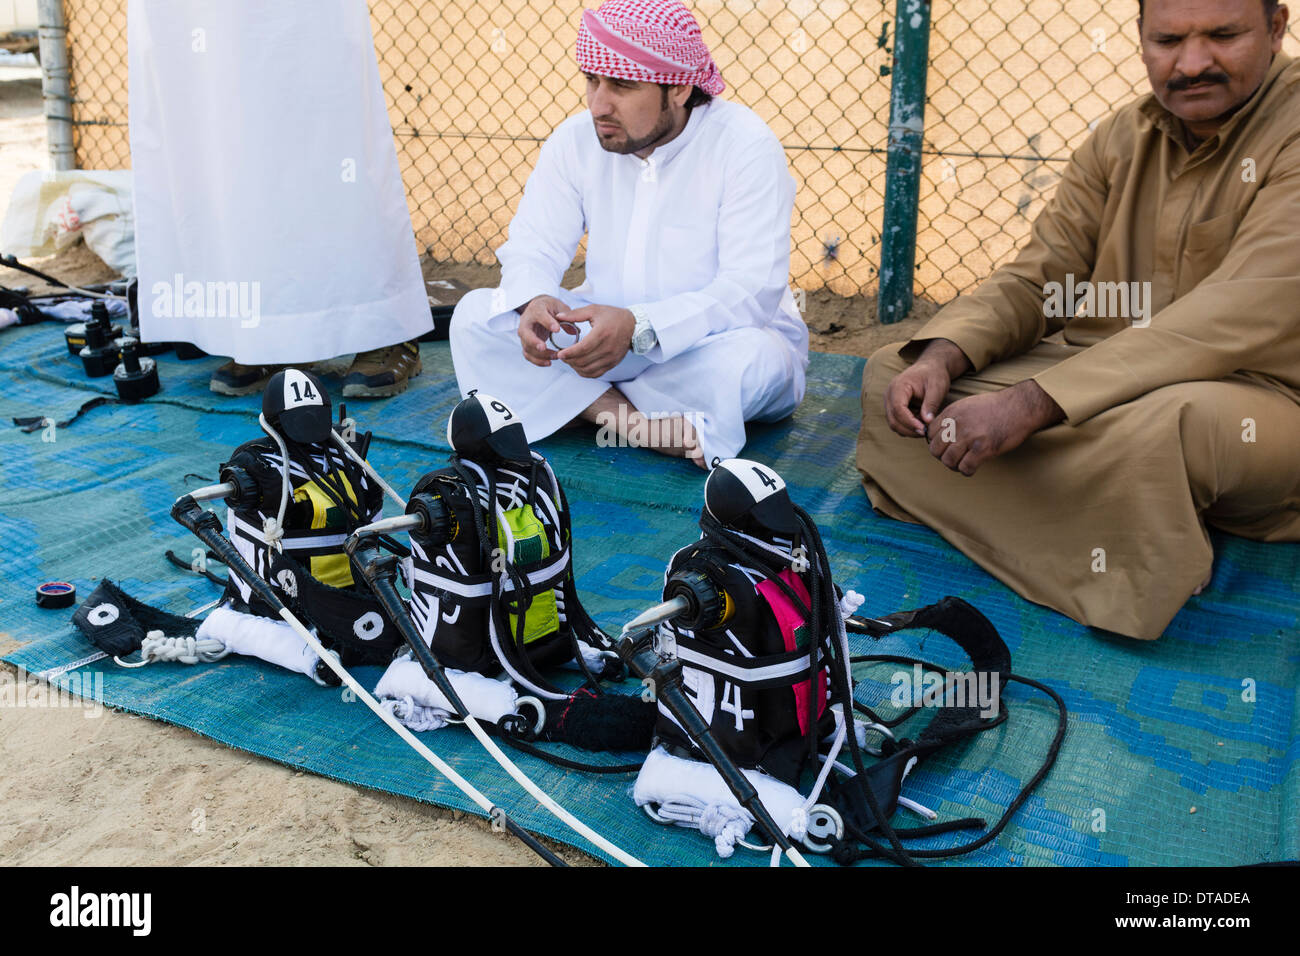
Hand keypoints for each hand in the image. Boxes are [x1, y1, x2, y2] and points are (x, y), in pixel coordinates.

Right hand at [516, 295, 570, 366]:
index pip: (539, 315)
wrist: (539, 309)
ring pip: (527, 347)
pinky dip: (537, 361)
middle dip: (533, 341)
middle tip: (543, 348)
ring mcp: (524, 334)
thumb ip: (567, 317)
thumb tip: (575, 331)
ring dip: (540, 354)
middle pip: (525, 333)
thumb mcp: (560, 307)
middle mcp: (526, 321)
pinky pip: (528, 354)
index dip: (547, 322)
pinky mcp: (526, 344)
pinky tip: (549, 363)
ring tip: (555, 356)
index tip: (557, 330)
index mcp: (536, 309)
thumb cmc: (550, 307)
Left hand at [554, 304, 635, 377]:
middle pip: (584, 361)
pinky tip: (579, 366)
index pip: (583, 348)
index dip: (569, 353)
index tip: (560, 353)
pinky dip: (585, 373)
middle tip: (562, 356)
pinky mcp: (613, 363)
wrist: (633, 325)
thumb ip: (575, 314)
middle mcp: (608, 348)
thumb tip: (558, 317)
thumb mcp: (594, 310)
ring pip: (589, 370)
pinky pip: (596, 374)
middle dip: (570, 360)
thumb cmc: (612, 316)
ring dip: (576, 367)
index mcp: (602, 333)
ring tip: (569, 360)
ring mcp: (611, 358)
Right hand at [883, 338, 971, 436]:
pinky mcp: (893, 408)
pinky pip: (897, 422)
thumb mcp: (937, 387)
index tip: (923, 429)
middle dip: (909, 429)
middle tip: (926, 433)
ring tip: (925, 427)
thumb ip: (931, 404)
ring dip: (908, 430)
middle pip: (893, 419)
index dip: (909, 422)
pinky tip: (921, 423)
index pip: (898, 409)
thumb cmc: (934, 375)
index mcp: (898, 386)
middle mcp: (889, 394)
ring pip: (894, 423)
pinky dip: (908, 427)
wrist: (930, 368)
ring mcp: (889, 402)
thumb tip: (927, 422)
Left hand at [925, 380, 1063, 475]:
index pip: (930, 434)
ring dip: (954, 465)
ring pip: (948, 461)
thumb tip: (940, 434)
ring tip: (963, 463)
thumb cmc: (995, 407)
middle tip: (954, 457)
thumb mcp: (967, 405)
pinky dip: (967, 471)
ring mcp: (969, 437)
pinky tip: (973, 466)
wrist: (1020, 406)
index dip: (937, 443)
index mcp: (952, 413)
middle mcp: (957, 424)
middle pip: (935, 450)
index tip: (946, 446)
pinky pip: (965, 468)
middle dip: (943, 456)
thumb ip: (952, 418)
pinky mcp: (983, 449)